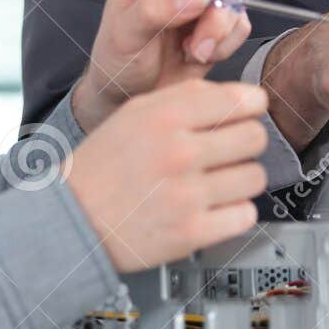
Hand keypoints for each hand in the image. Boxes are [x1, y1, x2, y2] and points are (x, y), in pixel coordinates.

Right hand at [65, 80, 269, 272]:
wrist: (72, 219)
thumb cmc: (103, 167)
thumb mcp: (135, 113)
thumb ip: (186, 98)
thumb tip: (239, 96)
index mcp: (165, 118)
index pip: (241, 100)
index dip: (252, 106)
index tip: (249, 113)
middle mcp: (178, 153)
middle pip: (255, 137)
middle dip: (246, 143)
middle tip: (231, 151)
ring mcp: (187, 195)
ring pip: (255, 177)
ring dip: (242, 179)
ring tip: (220, 181)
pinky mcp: (191, 232)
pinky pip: (245, 216)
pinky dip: (235, 213)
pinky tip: (215, 207)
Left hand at [71, 0, 253, 131]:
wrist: (131, 91)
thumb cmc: (118, 55)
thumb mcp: (125, 34)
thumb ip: (155, 10)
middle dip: (213, 11)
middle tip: (194, 43)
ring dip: (220, 30)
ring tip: (193, 52)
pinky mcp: (220, 20)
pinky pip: (241, 23)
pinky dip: (226, 44)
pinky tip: (199, 54)